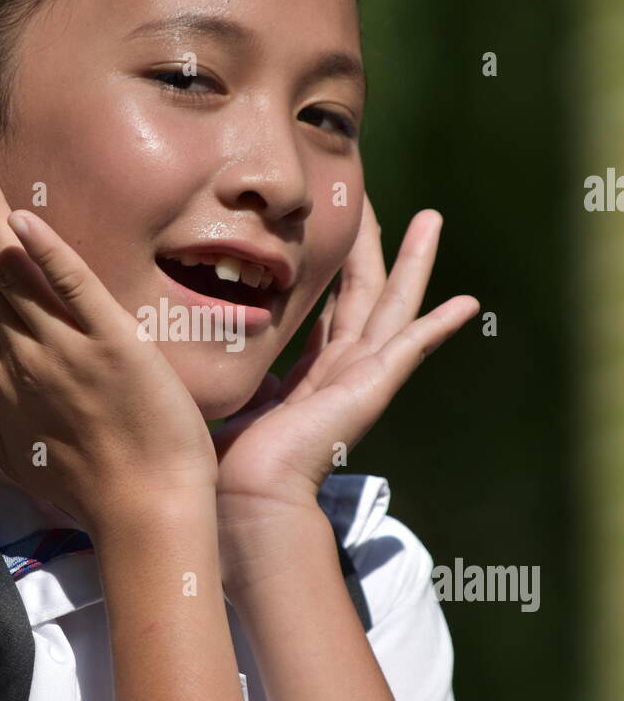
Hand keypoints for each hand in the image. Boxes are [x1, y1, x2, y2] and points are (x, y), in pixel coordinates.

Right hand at [0, 138, 217, 537]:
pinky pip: (76, 292)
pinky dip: (48, 256)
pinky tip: (23, 217)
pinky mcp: (113, 348)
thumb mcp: (16, 452)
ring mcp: (64, 350)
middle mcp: (22, 356)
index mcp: (1, 376)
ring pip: (11, 270)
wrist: (145, 517)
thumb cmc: (89, 490)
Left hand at [211, 195, 478, 528]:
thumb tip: (236, 358)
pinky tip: (468, 301)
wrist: (248, 496)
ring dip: (413, 261)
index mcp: (313, 377)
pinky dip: (439, 324)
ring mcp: (364, 379)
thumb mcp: (235, 403)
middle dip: (371, 247)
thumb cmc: (232, 463)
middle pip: (366, 293)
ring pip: (393, 305)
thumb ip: (244, 378)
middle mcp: (344, 373)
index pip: (329, 312)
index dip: (331, 273)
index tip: (331, 236)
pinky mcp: (373, 388)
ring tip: (430, 218)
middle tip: (378, 203)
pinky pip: (411, 347)